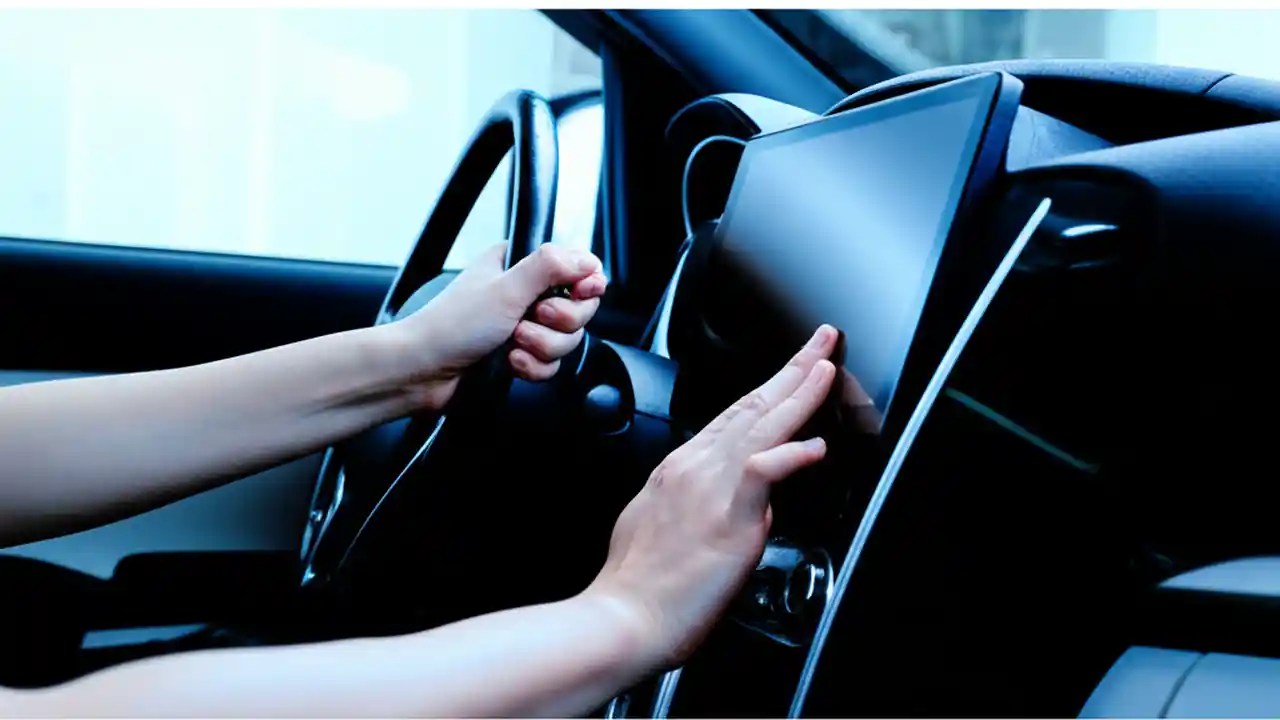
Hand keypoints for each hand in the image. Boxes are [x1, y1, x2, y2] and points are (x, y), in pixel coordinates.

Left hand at [389, 242, 606, 410]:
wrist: (423, 370)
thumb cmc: (452, 326)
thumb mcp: (506, 287)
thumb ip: (550, 267)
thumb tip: (587, 261)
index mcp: (519, 264)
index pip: (576, 268)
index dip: (585, 283)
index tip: (580, 293)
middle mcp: (524, 293)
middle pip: (578, 307)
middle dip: (560, 320)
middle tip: (535, 317)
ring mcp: (524, 326)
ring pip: (567, 339)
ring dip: (543, 346)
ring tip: (513, 343)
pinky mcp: (521, 355)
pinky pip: (552, 364)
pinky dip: (533, 366)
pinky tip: (510, 362)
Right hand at [585, 325, 838, 665]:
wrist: (621, 620)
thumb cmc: (636, 586)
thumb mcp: (656, 525)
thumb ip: (694, 506)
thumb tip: (722, 505)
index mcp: (679, 469)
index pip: (733, 416)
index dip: (766, 388)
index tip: (788, 369)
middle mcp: (695, 468)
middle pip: (752, 407)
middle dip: (791, 370)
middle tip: (822, 340)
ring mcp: (711, 488)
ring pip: (762, 426)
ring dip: (799, 392)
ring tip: (826, 365)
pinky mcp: (728, 518)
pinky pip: (763, 474)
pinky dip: (790, 454)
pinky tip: (813, 443)